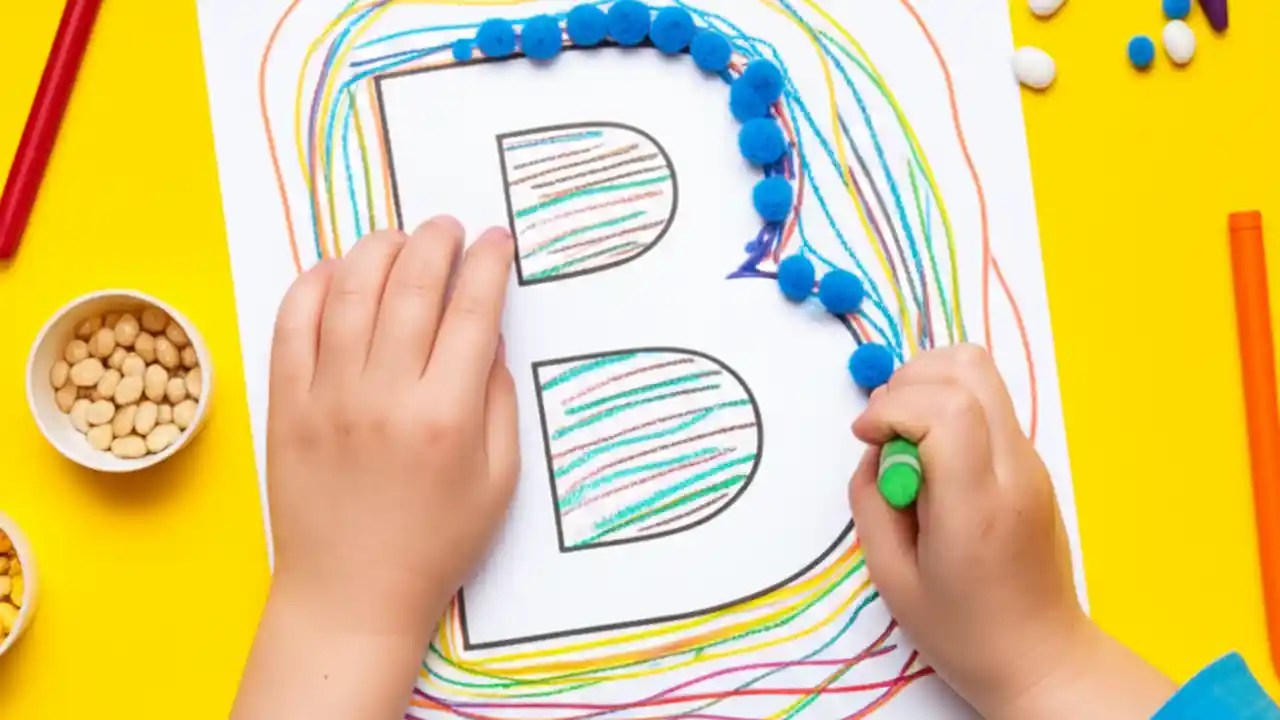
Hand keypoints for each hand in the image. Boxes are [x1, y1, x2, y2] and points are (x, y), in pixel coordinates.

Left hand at [233, 217, 518, 719]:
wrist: (352, 594)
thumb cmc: (434, 543)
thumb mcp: (497, 480)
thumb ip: (496, 401)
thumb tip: (486, 336)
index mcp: (445, 415)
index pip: (472, 311)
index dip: (487, 264)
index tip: (495, 241)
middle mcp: (385, 396)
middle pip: (411, 287)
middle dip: (435, 242)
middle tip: (447, 226)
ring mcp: (328, 397)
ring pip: (349, 292)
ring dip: (376, 250)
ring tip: (397, 237)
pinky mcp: (286, 406)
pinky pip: (292, 326)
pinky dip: (310, 286)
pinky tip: (333, 271)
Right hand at [849, 345, 1173, 718]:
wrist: (1041, 657)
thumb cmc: (961, 630)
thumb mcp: (890, 576)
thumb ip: (871, 500)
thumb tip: (877, 446)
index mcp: (977, 506)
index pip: (946, 408)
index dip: (892, 406)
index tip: (866, 437)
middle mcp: (1014, 470)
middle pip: (968, 368)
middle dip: (909, 381)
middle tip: (885, 430)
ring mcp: (1031, 461)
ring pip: (980, 373)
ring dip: (930, 386)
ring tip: (906, 436)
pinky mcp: (1032, 462)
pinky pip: (987, 403)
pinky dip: (947, 406)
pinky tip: (932, 456)